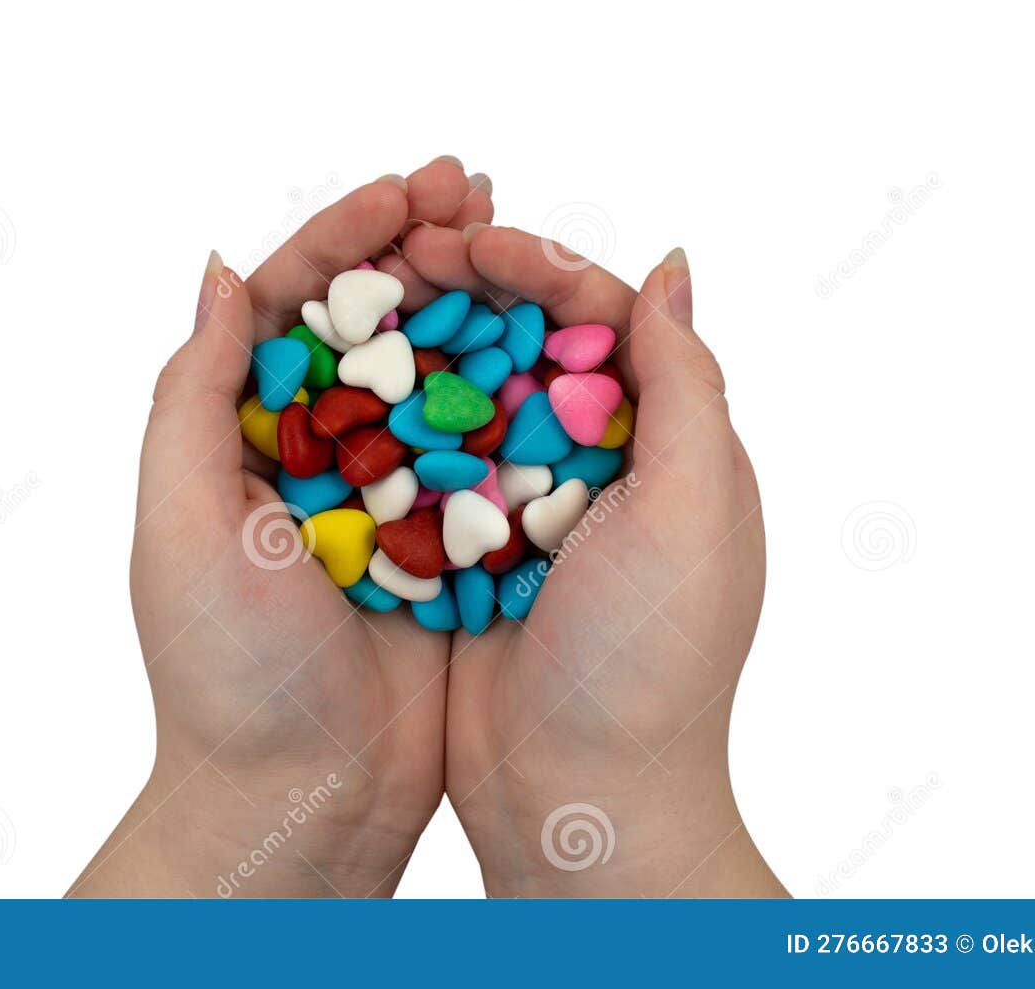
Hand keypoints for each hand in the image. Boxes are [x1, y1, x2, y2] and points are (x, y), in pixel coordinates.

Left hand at [71, 157, 493, 897]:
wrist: (302, 799)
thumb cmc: (224, 671)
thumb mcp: (180, 524)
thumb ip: (193, 394)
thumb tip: (223, 268)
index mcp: (241, 433)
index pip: (293, 304)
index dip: (345, 235)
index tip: (406, 188)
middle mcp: (316, 449)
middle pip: (375, 320)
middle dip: (422, 245)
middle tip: (478, 182)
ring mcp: (388, 490)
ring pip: (439, 369)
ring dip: (477, 299)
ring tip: (521, 236)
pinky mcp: (448, 537)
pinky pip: (487, 445)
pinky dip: (519, 389)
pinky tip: (560, 339)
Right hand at [403, 223, 784, 896]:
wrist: (576, 799)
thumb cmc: (650, 661)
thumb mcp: (691, 513)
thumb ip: (685, 386)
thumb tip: (670, 263)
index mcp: (664, 448)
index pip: (605, 320)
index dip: (543, 264)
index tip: (476, 236)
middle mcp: (597, 468)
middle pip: (527, 343)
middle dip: (470, 284)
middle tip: (404, 244)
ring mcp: (525, 509)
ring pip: (469, 391)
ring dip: (424, 337)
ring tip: (366, 290)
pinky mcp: (463, 550)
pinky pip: (425, 462)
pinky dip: (391, 415)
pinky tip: (343, 374)